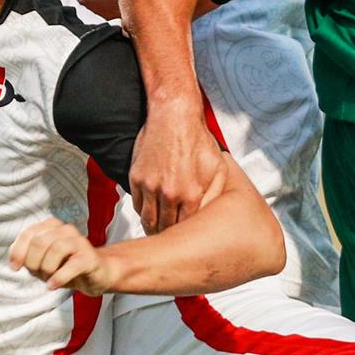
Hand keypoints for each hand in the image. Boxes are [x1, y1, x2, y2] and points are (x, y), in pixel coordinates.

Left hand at [9, 218, 119, 295]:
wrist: (96, 275)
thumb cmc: (65, 267)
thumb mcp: (42, 261)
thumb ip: (27, 257)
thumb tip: (15, 261)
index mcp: (52, 226)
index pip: (28, 233)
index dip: (18, 251)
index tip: (15, 268)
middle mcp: (66, 230)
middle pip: (40, 241)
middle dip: (34, 262)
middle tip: (38, 274)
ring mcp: (80, 242)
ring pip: (56, 249)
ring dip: (47, 269)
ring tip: (48, 279)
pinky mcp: (90, 258)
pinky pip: (72, 265)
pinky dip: (59, 277)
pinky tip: (53, 285)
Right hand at [129, 107, 220, 233]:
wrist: (174, 115)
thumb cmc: (196, 139)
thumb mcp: (218, 167)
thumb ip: (216, 195)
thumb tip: (212, 217)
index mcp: (192, 193)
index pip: (186, 229)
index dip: (185, 236)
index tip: (185, 239)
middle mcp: (170, 193)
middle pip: (165, 228)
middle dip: (168, 235)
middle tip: (170, 238)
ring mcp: (150, 186)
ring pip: (148, 220)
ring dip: (153, 227)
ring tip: (158, 228)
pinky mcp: (136, 177)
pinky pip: (136, 204)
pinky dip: (142, 209)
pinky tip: (149, 209)